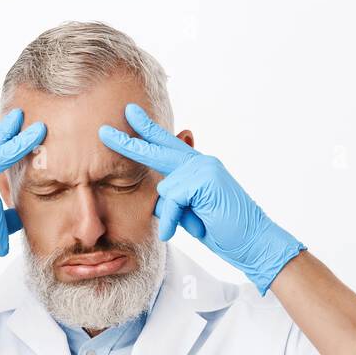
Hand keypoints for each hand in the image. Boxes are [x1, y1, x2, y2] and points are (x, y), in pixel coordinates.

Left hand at [97, 103, 304, 293]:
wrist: (252, 240)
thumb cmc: (222, 229)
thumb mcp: (190, 213)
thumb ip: (175, 198)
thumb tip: (160, 192)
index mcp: (196, 167)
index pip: (169, 145)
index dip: (148, 130)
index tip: (130, 114)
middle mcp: (201, 162)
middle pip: (159, 149)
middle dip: (130, 142)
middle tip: (104, 131)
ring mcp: (205, 168)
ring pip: (165, 187)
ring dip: (173, 214)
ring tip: (194, 224)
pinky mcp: (205, 180)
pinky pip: (173, 200)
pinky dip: (174, 220)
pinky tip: (183, 231)